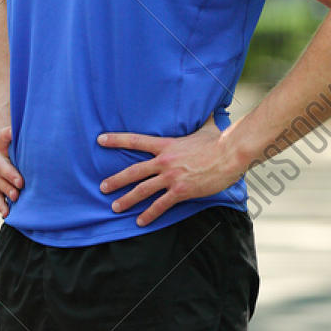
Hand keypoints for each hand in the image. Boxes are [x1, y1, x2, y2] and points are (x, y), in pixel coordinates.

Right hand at [0, 124, 22, 216]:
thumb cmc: (13, 140)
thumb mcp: (15, 132)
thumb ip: (19, 131)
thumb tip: (29, 127)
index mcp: (0, 145)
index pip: (3, 142)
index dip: (9, 144)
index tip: (16, 154)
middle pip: (0, 169)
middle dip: (10, 177)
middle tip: (20, 185)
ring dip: (6, 192)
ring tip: (15, 198)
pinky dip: (0, 205)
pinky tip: (7, 213)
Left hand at [98, 117, 241, 226]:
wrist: (230, 154)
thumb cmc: (219, 141)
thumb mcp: (206, 128)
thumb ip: (201, 120)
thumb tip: (209, 108)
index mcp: (166, 145)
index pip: (136, 140)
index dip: (116, 140)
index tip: (100, 140)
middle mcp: (164, 161)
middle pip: (134, 171)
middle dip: (116, 180)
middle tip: (102, 187)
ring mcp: (172, 177)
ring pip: (143, 190)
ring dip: (127, 200)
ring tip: (115, 207)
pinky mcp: (181, 190)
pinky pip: (160, 205)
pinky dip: (149, 214)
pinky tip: (140, 222)